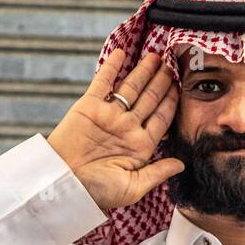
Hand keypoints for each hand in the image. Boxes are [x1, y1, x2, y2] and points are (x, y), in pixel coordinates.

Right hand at [46, 47, 184, 212]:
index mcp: (140, 146)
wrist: (64, 183)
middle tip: (171, 64)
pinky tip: (122, 53)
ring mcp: (109, 115)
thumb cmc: (97, 192)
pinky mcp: (90, 106)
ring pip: (131, 87)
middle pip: (149, 98)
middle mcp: (127, 127)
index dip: (172, 101)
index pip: (161, 118)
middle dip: (161, 81)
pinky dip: (112, 67)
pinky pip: (103, 82)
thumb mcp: (133, 188)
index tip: (181, 86)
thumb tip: (181, 165)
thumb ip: (157, 173)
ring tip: (155, 56)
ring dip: (143, 70)